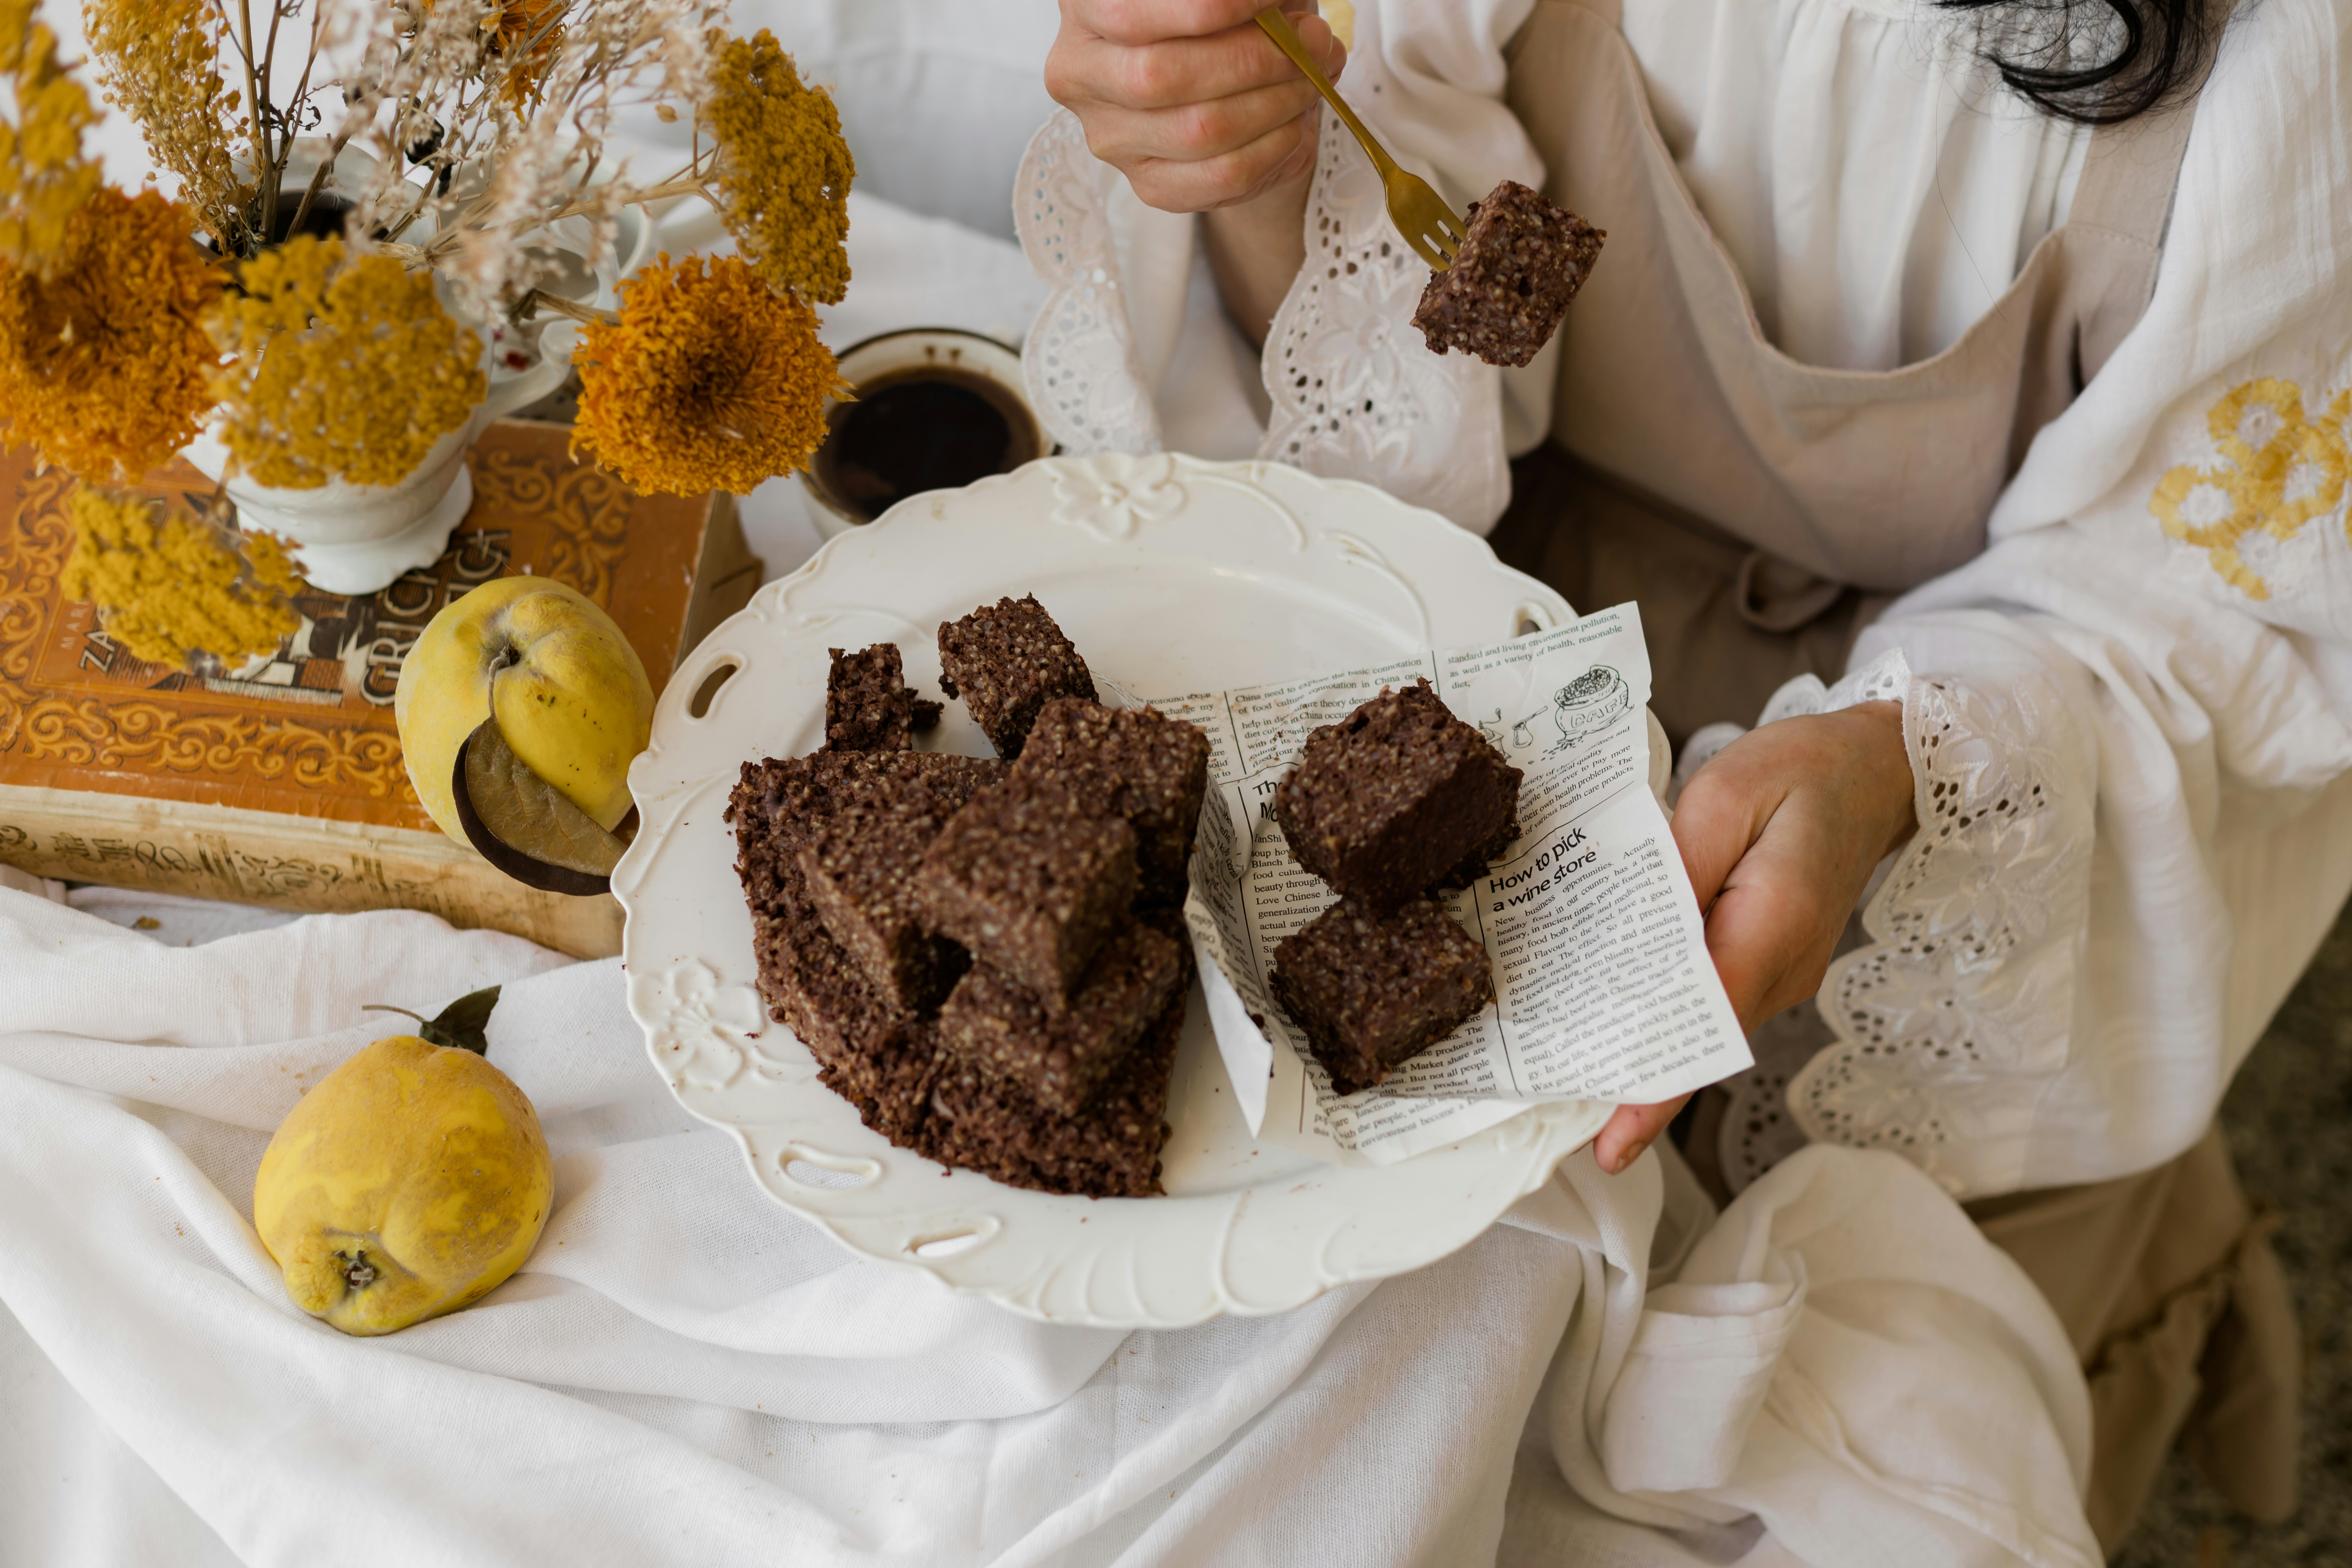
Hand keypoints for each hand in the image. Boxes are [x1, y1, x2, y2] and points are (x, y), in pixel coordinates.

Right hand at [1047, 1, 1343, 342]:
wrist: (1223, 81)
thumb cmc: (1222, 19)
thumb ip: (1251, 1)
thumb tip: (1295, 29)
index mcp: (1085, 6)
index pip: (1131, 15)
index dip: (1214, 9)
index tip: (1274, 2)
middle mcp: (1079, 73)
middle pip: (1162, 76)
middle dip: (1255, 58)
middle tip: (1309, 41)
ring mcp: (1108, 136)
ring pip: (1200, 130)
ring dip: (1277, 101)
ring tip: (1311, 76)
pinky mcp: (1147, 183)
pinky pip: (1222, 177)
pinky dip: (1274, 147)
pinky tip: (1292, 122)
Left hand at [1592, 702, 1917, 1173]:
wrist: (1874, 770)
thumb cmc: (1800, 772)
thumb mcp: (1724, 794)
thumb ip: (1676, 863)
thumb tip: (1634, 927)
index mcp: (1775, 922)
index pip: (1707, 1019)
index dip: (1657, 1085)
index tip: (1615, 1142)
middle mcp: (1784, 967)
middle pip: (1700, 1039)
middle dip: (1635, 1080)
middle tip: (1559, 1105)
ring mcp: (1783, 974)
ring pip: (1705, 1025)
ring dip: (1646, 1043)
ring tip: (1571, 1060)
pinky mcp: (1773, 965)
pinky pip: (1714, 1001)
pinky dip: (1668, 1008)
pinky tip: (1618, 1001)